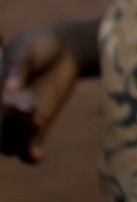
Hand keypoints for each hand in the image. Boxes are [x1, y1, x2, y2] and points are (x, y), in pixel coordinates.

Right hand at [1, 20, 95, 162]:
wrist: (65, 49)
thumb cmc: (38, 46)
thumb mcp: (26, 50)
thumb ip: (18, 67)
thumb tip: (8, 89)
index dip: (2, 114)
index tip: (15, 103)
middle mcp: (1, 112)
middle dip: (10, 127)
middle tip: (31, 112)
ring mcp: (17, 122)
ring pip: (8, 146)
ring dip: (19, 140)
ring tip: (37, 121)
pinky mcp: (37, 127)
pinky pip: (27, 151)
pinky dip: (29, 156)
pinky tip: (38, 155)